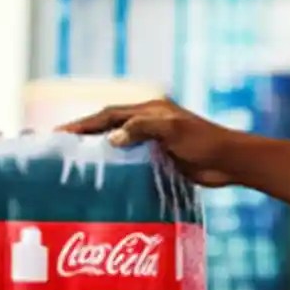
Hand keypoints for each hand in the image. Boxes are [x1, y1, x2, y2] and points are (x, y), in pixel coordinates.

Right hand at [58, 99, 238, 186]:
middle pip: (110, 127)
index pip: (109, 114)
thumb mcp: (173, 130)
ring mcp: (155, 141)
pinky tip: (104, 180)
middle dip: (86, 136)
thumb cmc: (205, 142)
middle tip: (59, 150)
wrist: (230, 161)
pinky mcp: (162, 159)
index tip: (59, 134)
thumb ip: (143, 129)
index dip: (83, 123)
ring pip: (120, 144)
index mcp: (150, 110)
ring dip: (100, 152)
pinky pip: (132, 161)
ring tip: (74, 167)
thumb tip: (112, 137)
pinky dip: (117, 167)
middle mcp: (150, 123)